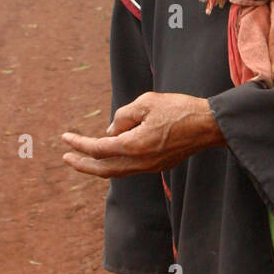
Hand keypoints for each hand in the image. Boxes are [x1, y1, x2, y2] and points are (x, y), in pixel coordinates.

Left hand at [62, 92, 224, 177]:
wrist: (209, 126)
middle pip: (103, 169)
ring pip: (116, 172)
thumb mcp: (147, 102)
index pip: (98, 148)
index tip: (64, 138)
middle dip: (82, 163)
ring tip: (84, 158)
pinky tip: (112, 155)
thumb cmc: (180, 110)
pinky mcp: (159, 165)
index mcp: (134, 146)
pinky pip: (130, 168)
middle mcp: (140, 162)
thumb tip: (111, 130)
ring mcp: (150, 167)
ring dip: (98, 166)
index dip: (78, 144)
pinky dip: (115, 164)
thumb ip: (123, 115)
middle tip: (66, 158)